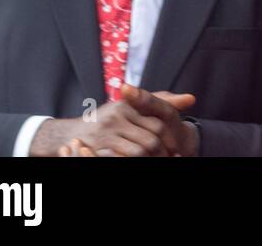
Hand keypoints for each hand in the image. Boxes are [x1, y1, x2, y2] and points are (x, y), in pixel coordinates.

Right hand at [30, 86, 197, 156]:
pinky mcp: (97, 148)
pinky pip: (123, 158)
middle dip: (162, 152)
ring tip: (158, 161)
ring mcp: (106, 132)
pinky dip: (134, 161)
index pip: (159, 121)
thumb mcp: (131, 108)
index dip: (170, 138)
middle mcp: (116, 116)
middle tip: (170, 158)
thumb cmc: (108, 121)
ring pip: (139, 150)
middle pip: (151, 138)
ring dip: (151, 159)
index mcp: (127, 105)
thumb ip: (159, 102)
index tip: (176, 149)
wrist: (70, 135)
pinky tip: (141, 162)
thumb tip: (192, 99)